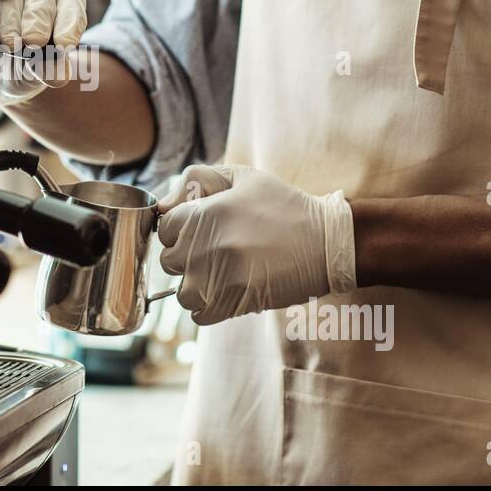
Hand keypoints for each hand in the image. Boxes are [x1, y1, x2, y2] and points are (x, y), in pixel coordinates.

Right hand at [0, 0, 87, 104]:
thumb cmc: (22, 58)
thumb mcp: (38, 68)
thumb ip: (50, 70)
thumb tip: (59, 74)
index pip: (72, 3)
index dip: (69, 23)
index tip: (64, 45)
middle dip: (38, 19)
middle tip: (34, 42)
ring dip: (12, 16)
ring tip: (11, 43)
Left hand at [157, 165, 356, 324]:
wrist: (326, 243)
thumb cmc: (284, 207)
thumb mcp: (242, 177)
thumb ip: (198, 179)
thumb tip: (165, 204)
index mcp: (204, 213)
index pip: (165, 228)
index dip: (183, 229)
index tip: (204, 231)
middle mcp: (204, 246)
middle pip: (170, 260)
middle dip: (189, 257)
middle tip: (219, 251)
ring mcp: (216, 279)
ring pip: (181, 291)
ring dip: (197, 285)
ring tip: (225, 273)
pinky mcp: (231, 304)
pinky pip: (198, 314)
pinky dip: (209, 307)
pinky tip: (230, 290)